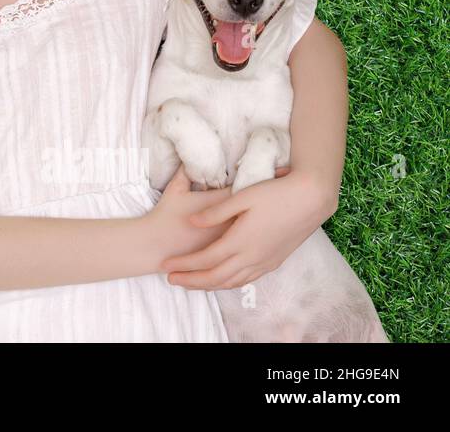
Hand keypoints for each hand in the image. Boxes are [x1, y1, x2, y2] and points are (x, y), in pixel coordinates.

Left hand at [160, 167, 328, 290]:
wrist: (311, 199)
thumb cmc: (275, 193)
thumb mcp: (241, 197)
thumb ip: (215, 211)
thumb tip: (192, 221)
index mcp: (241, 240)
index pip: (205, 259)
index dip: (184, 264)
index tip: (166, 265)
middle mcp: (253, 256)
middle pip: (215, 277)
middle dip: (191, 281)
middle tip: (171, 279)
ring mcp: (265, 261)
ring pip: (232, 282)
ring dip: (209, 285)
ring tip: (190, 283)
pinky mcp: (274, 261)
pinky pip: (247, 280)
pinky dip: (229, 283)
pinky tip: (221, 280)